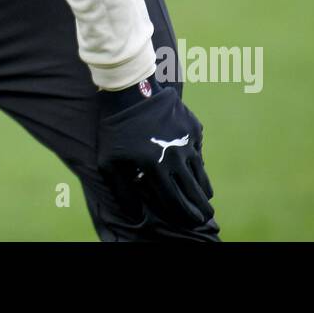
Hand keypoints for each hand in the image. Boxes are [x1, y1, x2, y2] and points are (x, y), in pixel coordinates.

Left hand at [94, 77, 213, 227]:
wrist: (130, 90)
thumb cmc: (115, 129)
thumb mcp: (109, 162)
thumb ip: (122, 192)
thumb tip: (137, 215)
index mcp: (155, 167)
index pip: (176, 201)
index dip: (184, 215)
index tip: (190, 222)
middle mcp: (176, 156)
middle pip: (196, 193)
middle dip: (202, 209)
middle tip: (204, 216)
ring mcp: (188, 140)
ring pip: (201, 174)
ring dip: (202, 189)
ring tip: (203, 197)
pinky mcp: (194, 128)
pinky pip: (198, 152)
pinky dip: (196, 162)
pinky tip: (189, 164)